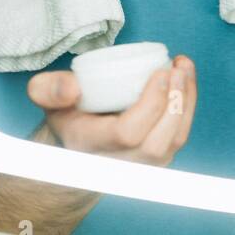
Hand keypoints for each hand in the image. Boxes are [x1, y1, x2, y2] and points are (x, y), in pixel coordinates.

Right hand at [26, 55, 197, 166]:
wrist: (76, 148)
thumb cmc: (67, 117)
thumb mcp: (46, 99)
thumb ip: (48, 89)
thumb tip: (73, 88)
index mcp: (89, 146)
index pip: (126, 134)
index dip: (150, 103)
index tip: (161, 72)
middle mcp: (117, 164)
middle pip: (157, 143)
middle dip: (175, 102)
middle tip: (178, 68)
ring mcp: (141, 166)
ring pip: (174, 141)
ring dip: (186, 102)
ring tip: (184, 69)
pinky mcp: (158, 160)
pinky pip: (179, 137)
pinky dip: (188, 108)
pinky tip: (185, 82)